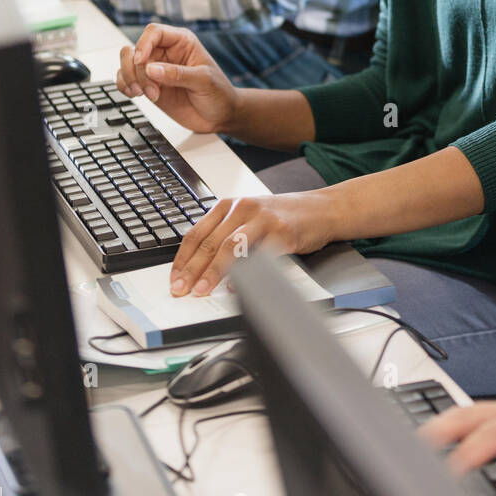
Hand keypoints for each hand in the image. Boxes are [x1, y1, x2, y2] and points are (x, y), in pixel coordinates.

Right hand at [117, 23, 240, 134]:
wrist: (219, 116)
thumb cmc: (218, 93)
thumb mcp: (203, 81)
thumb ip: (178, 74)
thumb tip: (152, 69)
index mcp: (182, 42)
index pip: (154, 32)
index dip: (144, 44)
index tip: (141, 61)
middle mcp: (165, 53)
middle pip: (136, 49)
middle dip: (137, 70)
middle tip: (150, 89)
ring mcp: (155, 70)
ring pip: (127, 63)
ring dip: (130, 79)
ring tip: (145, 94)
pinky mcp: (148, 85)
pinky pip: (126, 79)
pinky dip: (125, 86)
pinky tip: (135, 95)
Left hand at [170, 191, 339, 296]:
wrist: (322, 209)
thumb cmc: (282, 217)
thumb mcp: (248, 219)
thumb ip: (225, 235)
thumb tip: (197, 268)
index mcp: (229, 206)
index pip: (197, 233)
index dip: (182, 259)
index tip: (174, 280)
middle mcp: (243, 208)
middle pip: (210, 241)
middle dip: (192, 269)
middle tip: (181, 290)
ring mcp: (264, 219)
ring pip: (231, 246)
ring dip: (213, 271)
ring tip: (202, 290)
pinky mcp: (283, 232)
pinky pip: (260, 256)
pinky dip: (246, 273)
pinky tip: (236, 287)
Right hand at [421, 343, 495, 475]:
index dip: (472, 452)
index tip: (453, 471)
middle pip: (470, 414)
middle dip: (440, 432)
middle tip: (413, 452)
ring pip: (471, 410)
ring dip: (443, 426)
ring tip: (417, 449)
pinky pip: (481, 413)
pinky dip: (458, 425)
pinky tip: (448, 442)